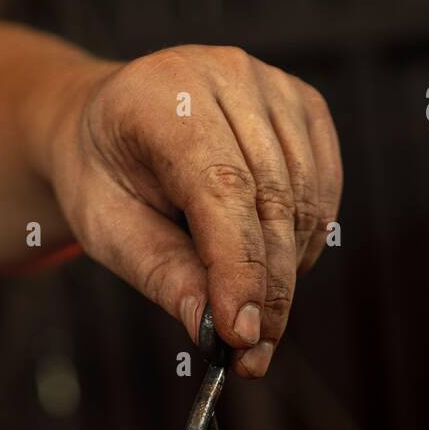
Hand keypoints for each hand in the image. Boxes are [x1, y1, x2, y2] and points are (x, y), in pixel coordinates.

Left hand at [41, 45, 341, 377]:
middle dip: (267, 290)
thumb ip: (162, 275)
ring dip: (287, 275)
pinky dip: (304, 244)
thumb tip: (212, 331)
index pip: (221, 187)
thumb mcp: (108, 230)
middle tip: (253, 354)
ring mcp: (273, 86)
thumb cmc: (105, 177)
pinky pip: (323, 191)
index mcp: (163, 95)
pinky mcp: (305, 108)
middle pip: (272, 199)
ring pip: (304, 202)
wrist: (111, 124)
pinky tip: (271, 268)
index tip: (242, 334)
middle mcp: (227, 75)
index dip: (239, 267)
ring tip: (252, 318)